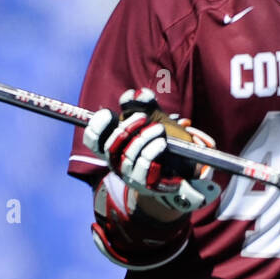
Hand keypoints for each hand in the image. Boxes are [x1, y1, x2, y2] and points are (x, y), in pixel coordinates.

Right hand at [83, 87, 218, 213]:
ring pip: (128, 154)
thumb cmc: (166, 144)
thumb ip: (146, 107)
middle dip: (127, 127)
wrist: (186, 168)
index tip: (109, 113)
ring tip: (159, 130)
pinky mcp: (145, 184)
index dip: (96, 126)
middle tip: (143, 118)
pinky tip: (162, 143)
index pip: (92, 139)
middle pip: (109, 146)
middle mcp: (116, 163)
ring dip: (144, 137)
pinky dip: (152, 151)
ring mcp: (129, 175)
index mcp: (113, 148)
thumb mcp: (156, 121)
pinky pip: (143, 165)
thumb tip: (136, 94)